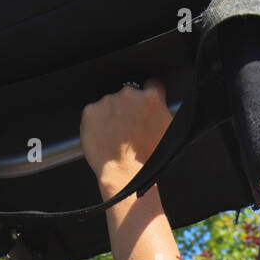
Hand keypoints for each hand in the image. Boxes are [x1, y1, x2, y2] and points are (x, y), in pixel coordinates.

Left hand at [79, 78, 172, 197]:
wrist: (125, 174)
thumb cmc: (149, 159)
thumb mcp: (168, 131)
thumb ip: (161, 111)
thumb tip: (157, 107)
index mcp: (152, 97)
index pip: (151, 85)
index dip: (148, 98)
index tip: (144, 108)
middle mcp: (130, 94)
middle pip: (129, 94)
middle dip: (129, 107)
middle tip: (129, 129)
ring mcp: (108, 101)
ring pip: (109, 104)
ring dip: (111, 115)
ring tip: (115, 137)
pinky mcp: (91, 111)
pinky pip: (93, 113)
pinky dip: (96, 123)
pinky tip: (104, 137)